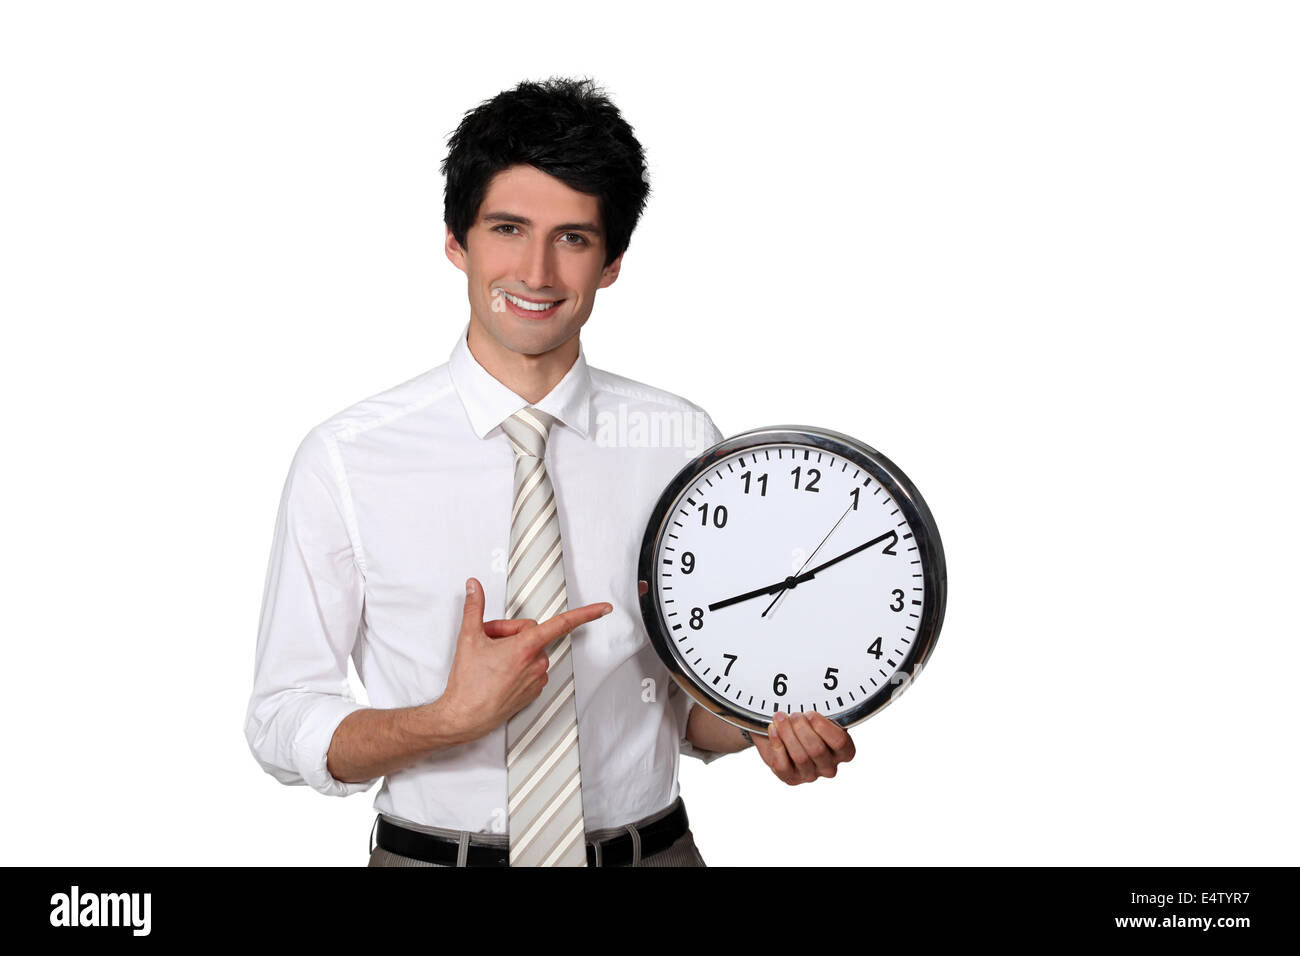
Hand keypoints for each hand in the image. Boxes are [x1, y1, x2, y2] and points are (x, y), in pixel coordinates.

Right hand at [434, 577, 611, 742]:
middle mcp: (536, 663)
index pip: (562, 624)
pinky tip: (498, 672)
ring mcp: (537, 679)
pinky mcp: (533, 692)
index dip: (586, 614)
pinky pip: (531, 668)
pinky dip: (517, 666)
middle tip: (489, 641)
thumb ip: (474, 607)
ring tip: (491, 660)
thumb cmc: (468, 683)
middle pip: (532, 633)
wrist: (464, 716)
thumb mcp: (469, 638)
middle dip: (511, 633)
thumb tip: (474, 587)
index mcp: (525, 647)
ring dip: (514, 650)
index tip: (604, 609)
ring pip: (531, 651)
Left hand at [751, 711, 854, 784]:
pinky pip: (783, 765)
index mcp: (843, 750)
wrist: (781, 731)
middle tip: (794, 714)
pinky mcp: (791, 778)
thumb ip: (821, 713)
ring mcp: (810, 774)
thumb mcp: (818, 716)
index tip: (810, 714)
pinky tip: (773, 730)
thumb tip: (813, 704)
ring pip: (800, 757)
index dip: (824, 728)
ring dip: (787, 733)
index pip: (840, 743)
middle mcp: (829, 766)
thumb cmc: (805, 722)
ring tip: (779, 717)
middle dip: (802, 729)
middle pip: (817, 750)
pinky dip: (776, 744)